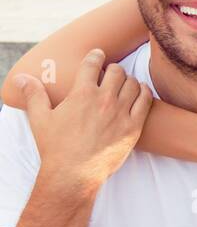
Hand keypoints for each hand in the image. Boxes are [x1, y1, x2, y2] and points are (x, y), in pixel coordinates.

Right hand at [18, 49, 151, 197]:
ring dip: (129, 79)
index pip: (92, 64)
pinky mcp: (134, 126)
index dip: (96, 55)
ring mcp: (121, 113)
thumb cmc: (56, 147)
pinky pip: (146, 101)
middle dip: (112, 68)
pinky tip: (141, 91)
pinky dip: (144, 92)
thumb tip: (21, 77)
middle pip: (116, 71)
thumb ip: (34, 94)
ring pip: (133, 84)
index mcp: (82, 94)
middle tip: (110, 72)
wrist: (74, 173)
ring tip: (125, 82)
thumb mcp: (40, 119)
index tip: (98, 53)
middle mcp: (104, 100)